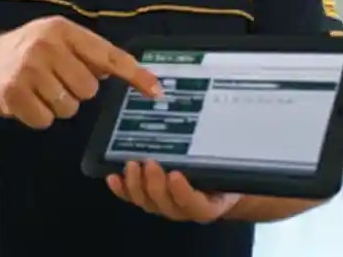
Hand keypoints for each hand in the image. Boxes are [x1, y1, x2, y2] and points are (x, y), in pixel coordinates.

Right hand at [0, 16, 161, 129]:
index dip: (135, 75)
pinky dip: (38, 117)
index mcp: (62, 30)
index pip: (108, 55)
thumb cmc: (24, 53)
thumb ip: (87, 53)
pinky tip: (25, 101)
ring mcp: (28, 69)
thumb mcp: (54, 41)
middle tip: (53, 82)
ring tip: (37, 90)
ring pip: (69, 107)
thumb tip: (122, 71)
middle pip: (89, 89)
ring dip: (56, 106)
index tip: (157, 91)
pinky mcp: (14, 93)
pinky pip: (46, 120)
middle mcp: (46, 45)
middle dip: (75, 92)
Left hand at [107, 161, 241, 223]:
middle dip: (154, 182)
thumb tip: (221, 133)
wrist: (220, 188)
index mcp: (207, 205)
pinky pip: (132, 197)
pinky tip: (112, 177)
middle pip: (164, 202)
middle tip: (150, 162)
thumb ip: (223, 158)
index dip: (182, 191)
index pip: (193, 204)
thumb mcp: (230, 168)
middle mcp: (182, 209)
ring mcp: (163, 205)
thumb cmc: (224, 174)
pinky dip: (121, 189)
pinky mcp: (149, 198)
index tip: (175, 174)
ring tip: (131, 165)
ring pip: (145, 201)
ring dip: (135, 184)